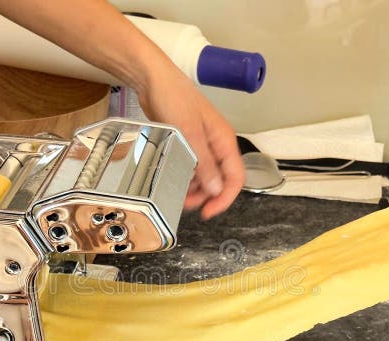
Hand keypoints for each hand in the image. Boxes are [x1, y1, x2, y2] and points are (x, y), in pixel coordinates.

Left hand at [137, 69, 244, 219]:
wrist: (153, 79)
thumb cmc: (174, 99)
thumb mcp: (190, 134)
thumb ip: (205, 163)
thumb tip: (217, 190)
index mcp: (224, 141)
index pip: (236, 177)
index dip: (225, 198)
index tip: (208, 212)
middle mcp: (216, 145)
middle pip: (220, 180)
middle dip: (206, 196)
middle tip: (186, 206)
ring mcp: (202, 144)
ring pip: (205, 175)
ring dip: (194, 188)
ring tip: (176, 194)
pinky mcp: (187, 143)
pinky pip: (191, 166)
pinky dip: (185, 177)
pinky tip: (172, 180)